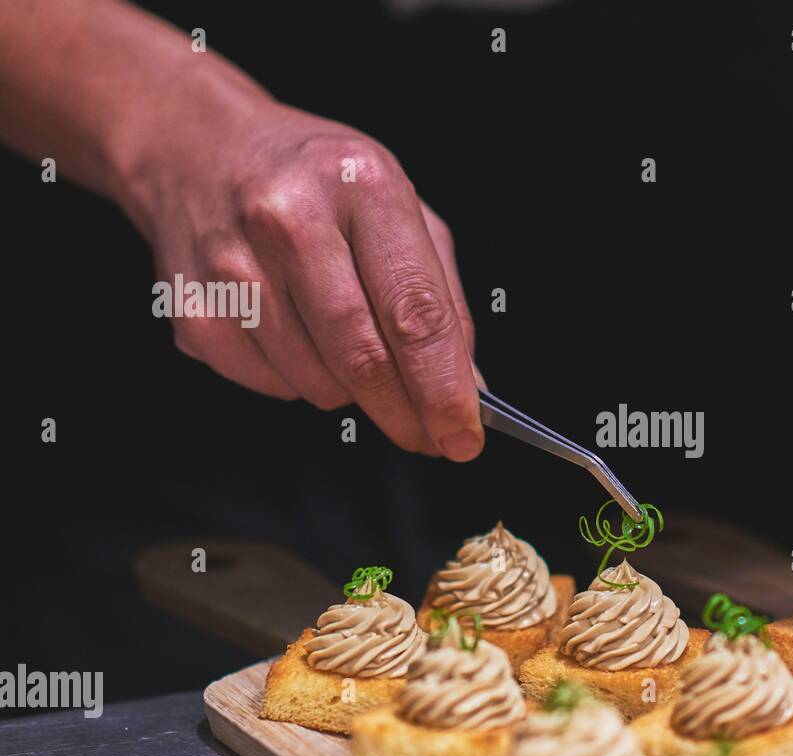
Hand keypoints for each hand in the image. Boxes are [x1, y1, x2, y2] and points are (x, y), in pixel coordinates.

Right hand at [128, 98, 483, 458]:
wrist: (194, 149)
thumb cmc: (314, 183)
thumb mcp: (398, 207)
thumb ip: (441, 297)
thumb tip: (465, 387)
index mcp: (363, 185)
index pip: (415, 311)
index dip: (444, 388)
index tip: (463, 436)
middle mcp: (292, 219)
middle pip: (365, 358)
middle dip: (405, 413)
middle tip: (428, 436)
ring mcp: (234, 266)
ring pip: (320, 384)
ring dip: (350, 392)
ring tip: (344, 343)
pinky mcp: (195, 311)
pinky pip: (274, 387)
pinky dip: (300, 381)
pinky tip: (293, 332)